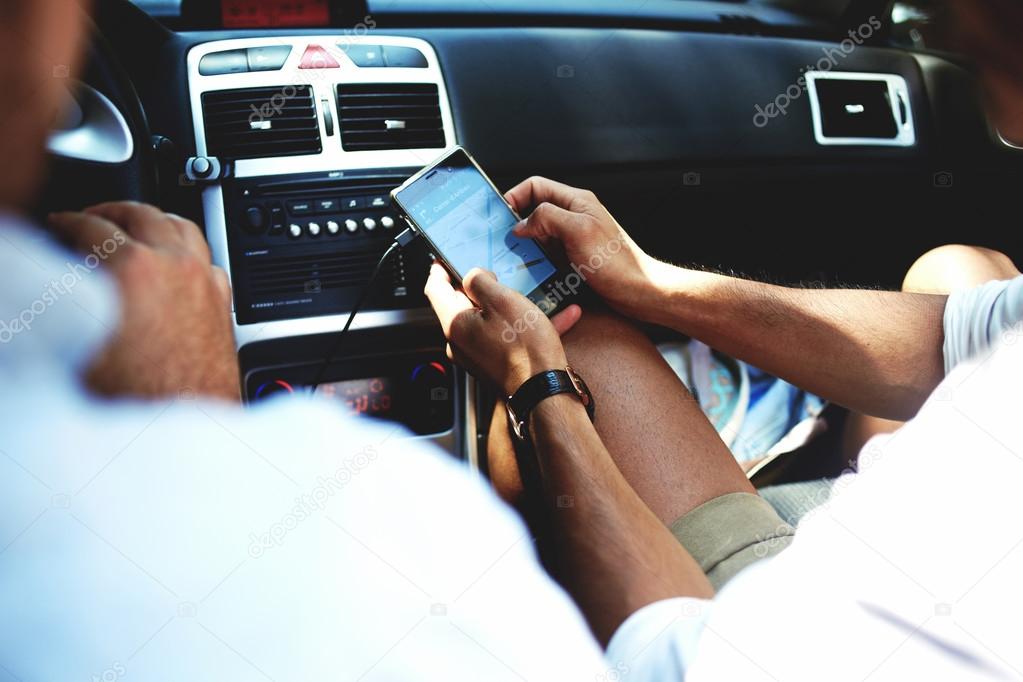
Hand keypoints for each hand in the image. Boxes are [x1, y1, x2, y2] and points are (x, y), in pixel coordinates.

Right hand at [49, 202, 239, 400]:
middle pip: (140, 212)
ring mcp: (204, 281)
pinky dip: (187, 249)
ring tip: (135, 227)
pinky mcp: (223, 301)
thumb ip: (64, 295)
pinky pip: (207, 257)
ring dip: (154, 220)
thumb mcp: (74, 339)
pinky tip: (176, 260)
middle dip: (109, 211)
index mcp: (131, 268)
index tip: (57, 225)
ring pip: (182, 226)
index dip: (63, 222)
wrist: (182, 425)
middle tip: (91, 219)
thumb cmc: (131, 397)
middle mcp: (174, 266)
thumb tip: (55, 276)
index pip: (87, 224)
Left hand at [424, 264, 580, 394]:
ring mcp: (477, 356)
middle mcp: (460, 343)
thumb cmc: (525, 350)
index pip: (435, 290)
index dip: (438, 270)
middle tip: (494, 274)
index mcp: (455, 324)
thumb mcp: (503, 300)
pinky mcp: (495, 365)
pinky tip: (556, 318)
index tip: (442, 260)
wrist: (544, 392)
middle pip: (461, 306)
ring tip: (533, 296)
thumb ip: (480, 281)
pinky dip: (525, 326)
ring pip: (489, 321)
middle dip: (478, 289)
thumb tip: (472, 276)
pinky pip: (507, 338)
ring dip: (509, 307)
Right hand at [506, 177, 666, 321]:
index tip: (500, 215)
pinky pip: (546, 254)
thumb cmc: (616, 263)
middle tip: (504, 240)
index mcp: (576, 201)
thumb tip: (522, 223)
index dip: (515, 196)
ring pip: (538, 234)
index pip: (536, 186)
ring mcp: (573, 238)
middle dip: (517, 222)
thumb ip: (547, 217)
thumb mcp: (578, 231)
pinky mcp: (573, 258)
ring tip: (516, 257)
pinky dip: (535, 260)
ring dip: (525, 244)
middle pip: (534, 210)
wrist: (638, 292)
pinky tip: (532, 270)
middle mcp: (574, 216)